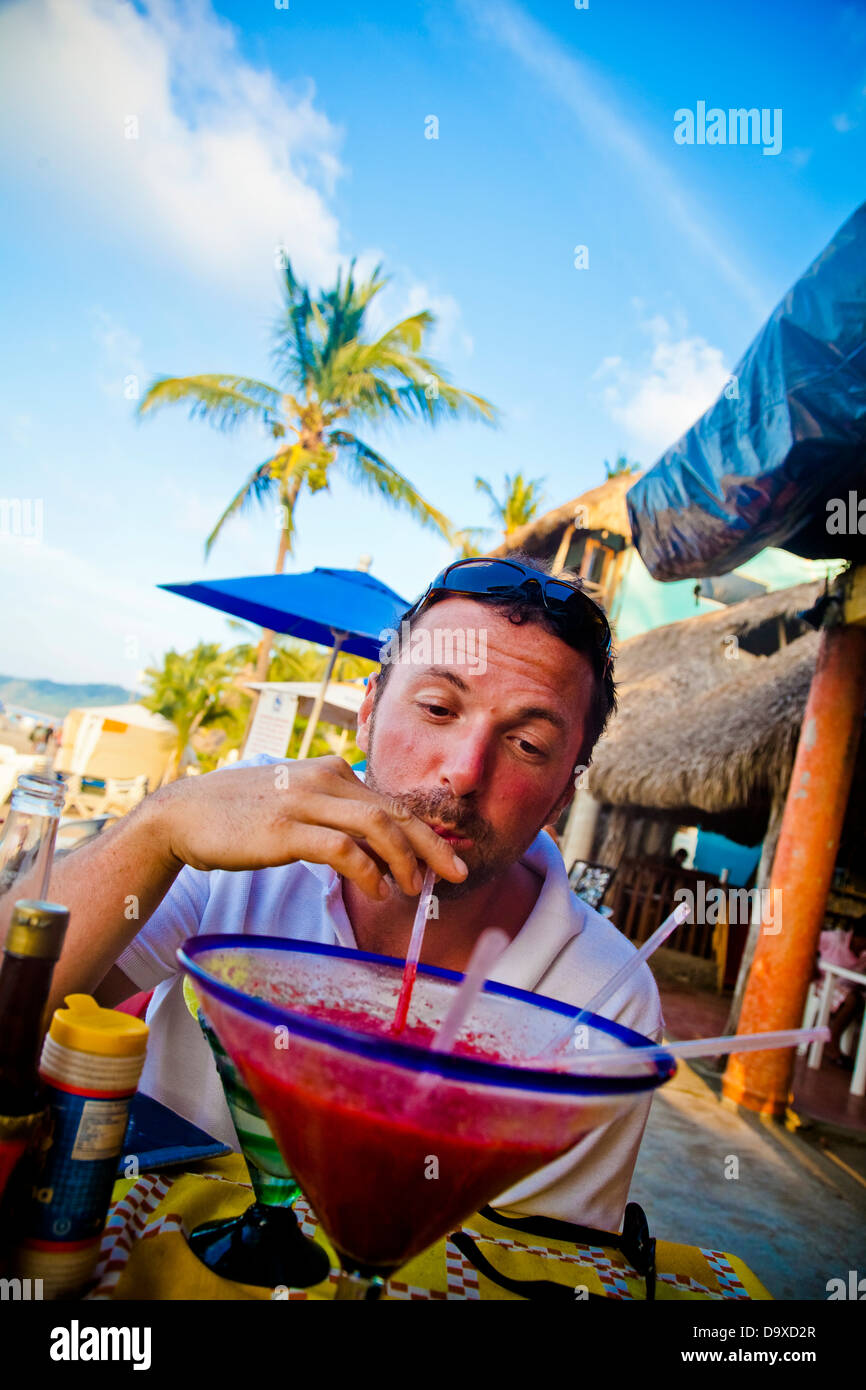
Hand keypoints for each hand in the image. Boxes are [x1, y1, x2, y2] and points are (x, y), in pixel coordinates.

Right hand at [152, 757, 468, 900]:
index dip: (427, 834)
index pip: (393, 803)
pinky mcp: (284, 828)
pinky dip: (366, 869)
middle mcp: (324, 779)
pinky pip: (340, 848)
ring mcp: (304, 801)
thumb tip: (378, 851)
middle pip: (396, 812)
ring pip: (376, 826)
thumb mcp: (297, 804)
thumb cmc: (242, 815)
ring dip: (404, 860)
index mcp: (332, 773)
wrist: (183, 814)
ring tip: (413, 889)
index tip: (448, 862)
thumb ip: (335, 817)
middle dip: (432, 847)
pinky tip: (376, 889)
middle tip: (456, 875)